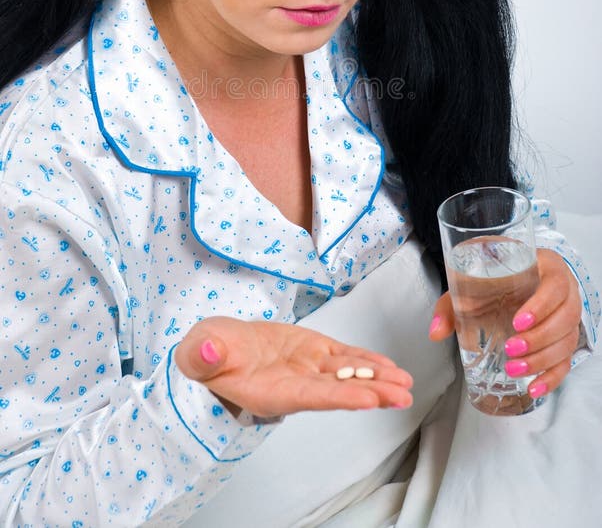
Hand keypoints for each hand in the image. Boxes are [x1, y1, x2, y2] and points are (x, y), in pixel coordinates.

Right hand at [175, 315, 413, 418]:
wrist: (216, 345)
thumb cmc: (206, 353)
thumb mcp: (197, 352)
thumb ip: (202, 356)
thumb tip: (206, 350)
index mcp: (269, 391)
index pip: (308, 396)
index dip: (339, 397)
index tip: (368, 399)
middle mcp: (294, 384)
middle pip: (337, 391)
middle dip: (371, 393)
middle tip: (401, 396)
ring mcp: (306, 368)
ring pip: (346, 374)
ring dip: (377, 379)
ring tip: (405, 384)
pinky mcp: (312, 350)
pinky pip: (343, 356)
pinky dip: (365, 359)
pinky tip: (387, 366)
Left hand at [429, 248, 582, 398]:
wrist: (516, 279)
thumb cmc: (498, 278)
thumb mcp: (474, 281)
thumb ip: (452, 303)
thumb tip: (436, 331)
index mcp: (547, 267)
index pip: (555, 285)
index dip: (541, 305)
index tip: (518, 322)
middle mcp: (566, 292)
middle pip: (566, 317)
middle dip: (539, 338)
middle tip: (511, 348)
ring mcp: (569, 317)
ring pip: (567, 341)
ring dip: (542, 359)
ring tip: (514, 368)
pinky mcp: (565, 340)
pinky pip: (567, 361)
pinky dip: (552, 377)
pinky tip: (534, 387)